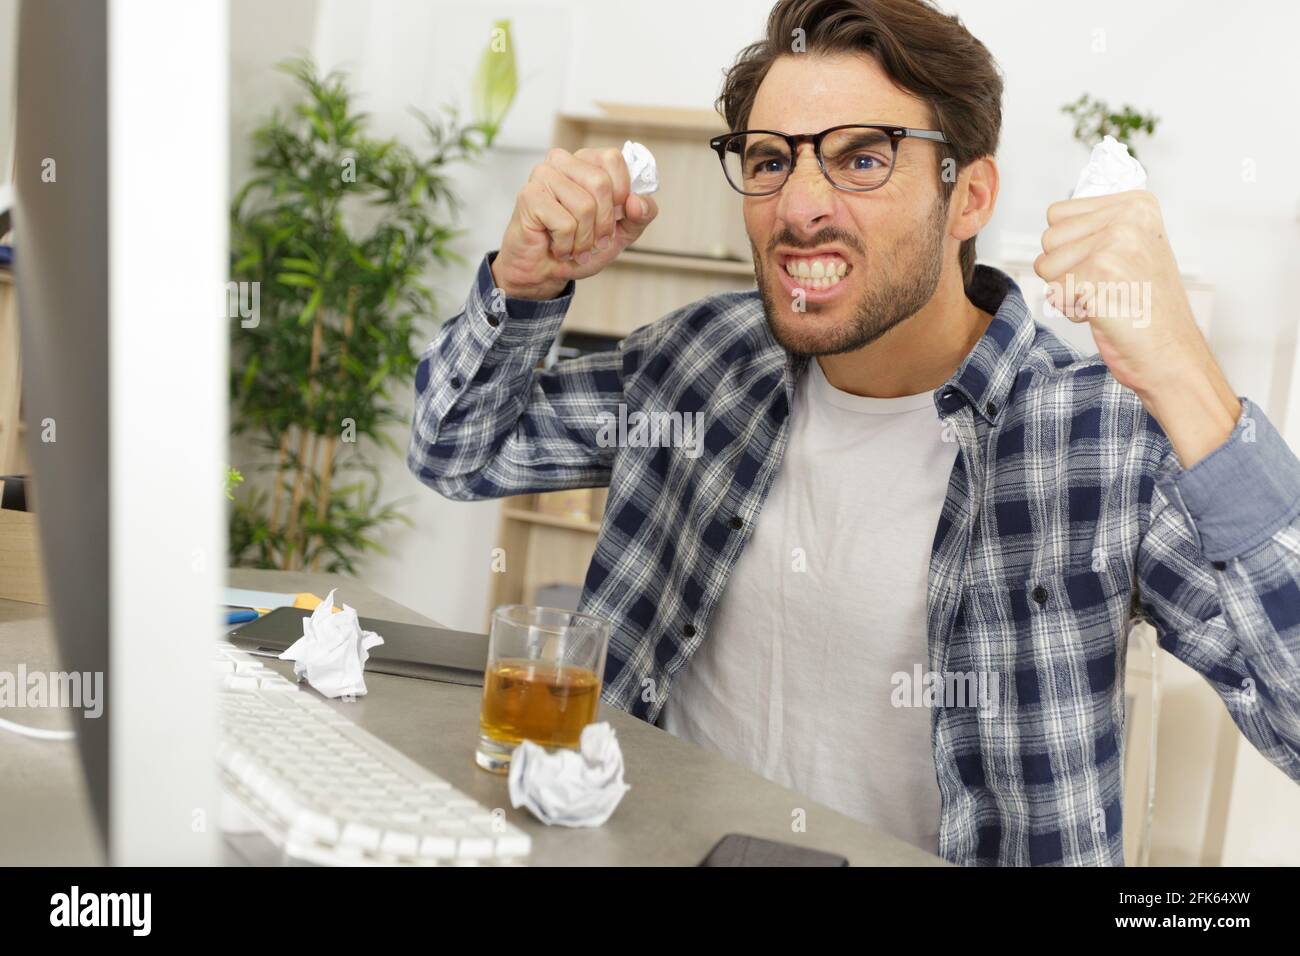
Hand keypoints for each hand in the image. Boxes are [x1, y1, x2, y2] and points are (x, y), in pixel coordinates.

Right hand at [491, 146, 658, 299]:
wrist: (546, 271)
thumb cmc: (579, 245)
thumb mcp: (622, 232)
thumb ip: (641, 215)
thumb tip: (637, 202)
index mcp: (586, 161)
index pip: (613, 159)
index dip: (620, 194)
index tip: (613, 216)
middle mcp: (563, 161)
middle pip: (600, 183)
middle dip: (604, 223)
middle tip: (595, 241)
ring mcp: (543, 175)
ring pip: (584, 206)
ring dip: (584, 239)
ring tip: (575, 247)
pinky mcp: (529, 196)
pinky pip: (565, 223)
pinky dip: (566, 245)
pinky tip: (558, 247)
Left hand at [1034, 190, 1238, 465]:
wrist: (1173, 354)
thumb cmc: (1148, 308)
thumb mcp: (1132, 249)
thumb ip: (1097, 228)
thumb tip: (1053, 223)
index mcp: (1137, 205)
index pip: (1058, 214)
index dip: (1071, 248)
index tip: (1107, 266)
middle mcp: (1127, 219)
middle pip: (1048, 239)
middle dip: (1066, 270)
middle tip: (1107, 286)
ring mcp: (1114, 246)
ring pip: (1045, 265)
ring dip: (1067, 291)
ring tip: (1107, 298)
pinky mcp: (1099, 276)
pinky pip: (1053, 293)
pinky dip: (1071, 311)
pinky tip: (1105, 314)